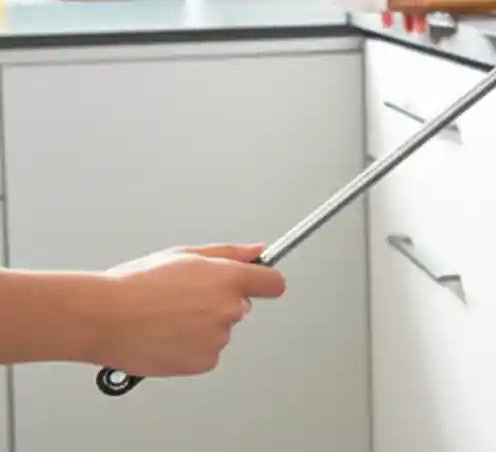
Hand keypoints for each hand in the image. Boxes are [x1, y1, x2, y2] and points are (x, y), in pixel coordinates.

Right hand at [91, 243, 285, 376]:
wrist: (103, 318)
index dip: (264, 282)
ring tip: (166, 318)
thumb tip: (257, 252)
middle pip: (240, 306)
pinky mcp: (204, 362)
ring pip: (220, 330)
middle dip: (219, 302)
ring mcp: (218, 338)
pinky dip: (191, 348)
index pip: (274, 283)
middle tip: (183, 299)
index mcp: (228, 279)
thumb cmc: (134, 285)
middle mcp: (229, 309)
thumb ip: (229, 253)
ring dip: (202, 326)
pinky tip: (166, 336)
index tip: (259, 283)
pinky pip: (206, 353)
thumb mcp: (184, 255)